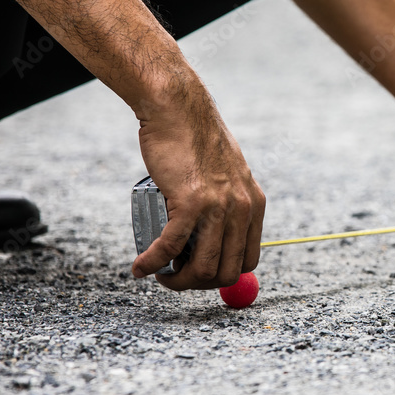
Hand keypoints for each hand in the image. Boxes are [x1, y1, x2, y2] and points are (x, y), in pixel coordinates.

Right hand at [130, 75, 265, 289]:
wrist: (178, 110)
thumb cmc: (194, 140)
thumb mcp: (228, 173)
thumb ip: (230, 200)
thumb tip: (219, 235)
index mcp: (253, 206)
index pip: (247, 261)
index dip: (221, 275)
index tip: (197, 272)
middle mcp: (242, 209)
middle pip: (225, 271)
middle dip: (197, 284)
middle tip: (174, 277)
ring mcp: (218, 207)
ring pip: (202, 267)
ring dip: (177, 281)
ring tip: (158, 275)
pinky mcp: (190, 202)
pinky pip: (171, 247)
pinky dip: (153, 263)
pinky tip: (140, 268)